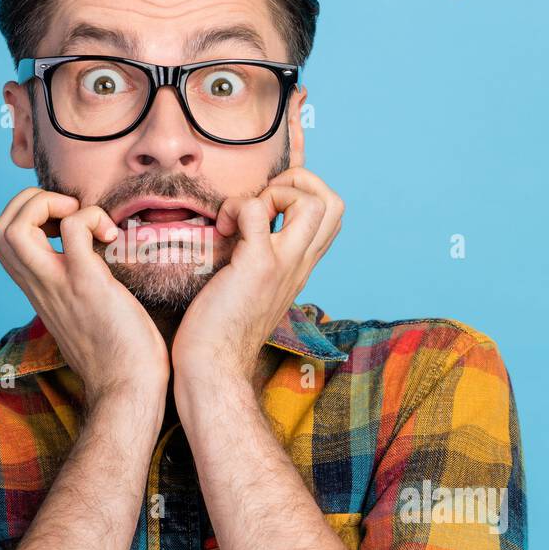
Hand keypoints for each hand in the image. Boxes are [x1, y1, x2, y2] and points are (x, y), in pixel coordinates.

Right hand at [0, 188, 168, 407]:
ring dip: (48, 204)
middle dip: (29, 201)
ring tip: (82, 217)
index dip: (25, 215)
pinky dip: (90, 217)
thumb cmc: (116, 353)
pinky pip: (73, 230)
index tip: (62, 221)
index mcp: (37, 289)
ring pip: (15, 227)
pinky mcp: (86, 284)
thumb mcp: (80, 313)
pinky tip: (110, 235)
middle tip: (68, 213)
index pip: (1, 241)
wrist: (127, 388)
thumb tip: (92, 263)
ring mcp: (58, 285)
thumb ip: (71, 289)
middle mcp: (38, 285)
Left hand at [171, 166, 342, 385]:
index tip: (268, 198)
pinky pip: (256, 212)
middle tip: (262, 200)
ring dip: (274, 192)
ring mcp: (283, 264)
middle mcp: (300, 263)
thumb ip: (258, 254)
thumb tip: (243, 225)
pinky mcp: (257, 266)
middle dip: (299, 182)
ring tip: (245, 215)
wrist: (214, 366)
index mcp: (301, 266)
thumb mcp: (252, 283)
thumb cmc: (221, 327)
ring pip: (312, 202)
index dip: (306, 188)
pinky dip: (236, 208)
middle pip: (334, 202)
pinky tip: (222, 231)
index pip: (331, 214)